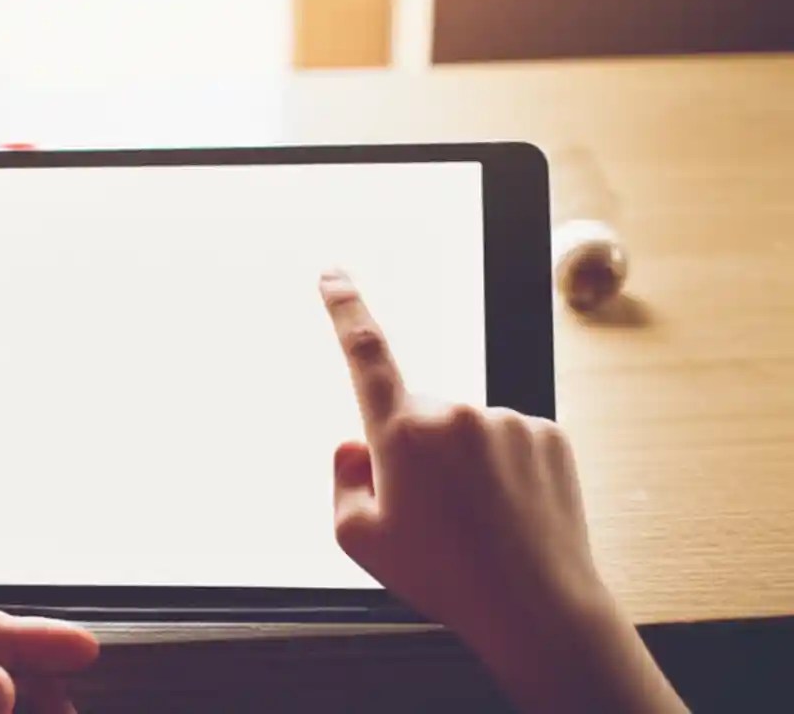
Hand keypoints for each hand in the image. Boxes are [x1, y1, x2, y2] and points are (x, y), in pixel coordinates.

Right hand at [318, 269, 597, 642]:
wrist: (537, 607)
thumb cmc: (443, 577)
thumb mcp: (360, 540)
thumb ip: (343, 479)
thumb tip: (356, 443)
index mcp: (401, 433)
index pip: (365, 353)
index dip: (345, 308)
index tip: (333, 274)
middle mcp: (455, 412)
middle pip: (419, 417)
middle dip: (416, 452)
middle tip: (433, 516)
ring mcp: (507, 419)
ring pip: (466, 432)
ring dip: (463, 465)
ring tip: (477, 523)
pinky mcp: (548, 433)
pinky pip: (508, 441)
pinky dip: (503, 470)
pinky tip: (509, 512)